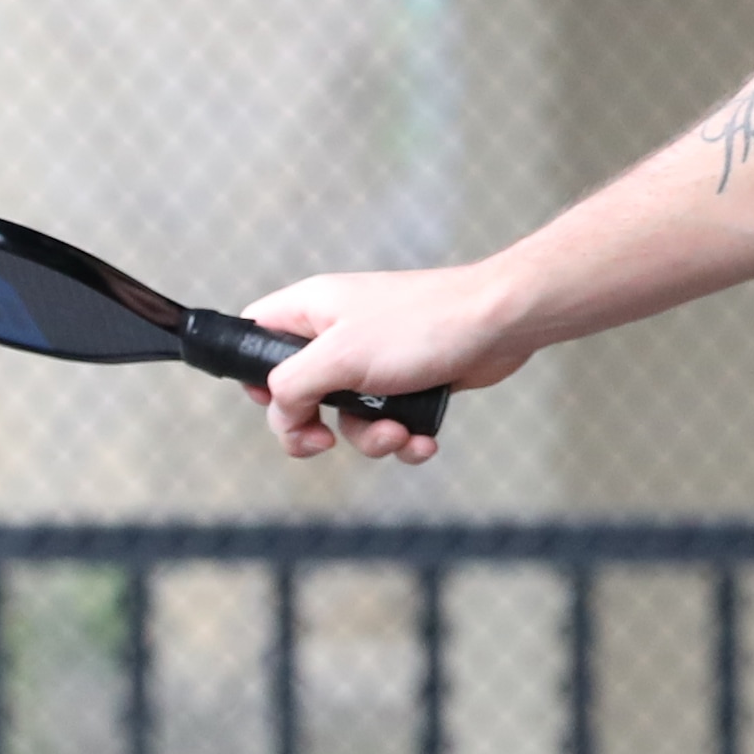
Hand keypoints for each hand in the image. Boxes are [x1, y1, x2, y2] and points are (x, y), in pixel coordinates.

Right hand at [242, 266, 532, 465]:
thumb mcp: (340, 356)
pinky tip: (424, 441)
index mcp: (311, 311)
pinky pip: (390, 424)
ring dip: (371, 439)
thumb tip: (282, 414)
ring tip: (398, 433)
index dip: (252, 375)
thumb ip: (292, 386)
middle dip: (310, 427)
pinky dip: (405, 439)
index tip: (275, 404)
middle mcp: (339, 335)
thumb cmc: (421, 326)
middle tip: (322, 441)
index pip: (255, 337)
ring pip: (348, 419)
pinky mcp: (410, 383)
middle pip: (298, 394)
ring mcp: (375, 361)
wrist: (501, 324)